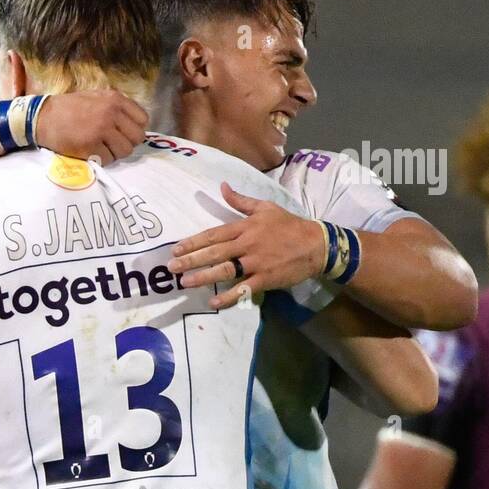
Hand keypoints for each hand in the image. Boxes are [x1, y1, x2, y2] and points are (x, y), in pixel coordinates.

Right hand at [37, 90, 148, 164]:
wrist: (42, 117)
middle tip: (113, 144)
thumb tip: (133, 122)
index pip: (143, 119)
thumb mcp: (96, 97)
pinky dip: (101, 159)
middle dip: (126, 143)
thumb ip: (115, 106)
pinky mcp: (91, 146)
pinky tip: (91, 152)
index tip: (124, 133)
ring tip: (101, 148)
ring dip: (114, 153)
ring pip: (125, 151)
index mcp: (115, 99)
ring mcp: (101, 130)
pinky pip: (108, 160)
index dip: (134, 129)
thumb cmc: (68, 108)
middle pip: (137, 137)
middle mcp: (111, 113)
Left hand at [169, 182, 326, 309]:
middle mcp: (247, 244)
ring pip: (225, 270)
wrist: (316, 244)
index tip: (176, 249)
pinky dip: (229, 296)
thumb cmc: (289, 225)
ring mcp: (256, 262)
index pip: (213, 234)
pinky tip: (214, 302)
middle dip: (191, 260)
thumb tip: (222, 186)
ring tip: (185, 282)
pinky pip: (244, 289)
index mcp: (245, 227)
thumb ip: (241, 200)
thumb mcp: (265, 207)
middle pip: (214, 252)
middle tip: (171, 267)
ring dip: (204, 277)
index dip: (193, 242)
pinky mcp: (266, 278)